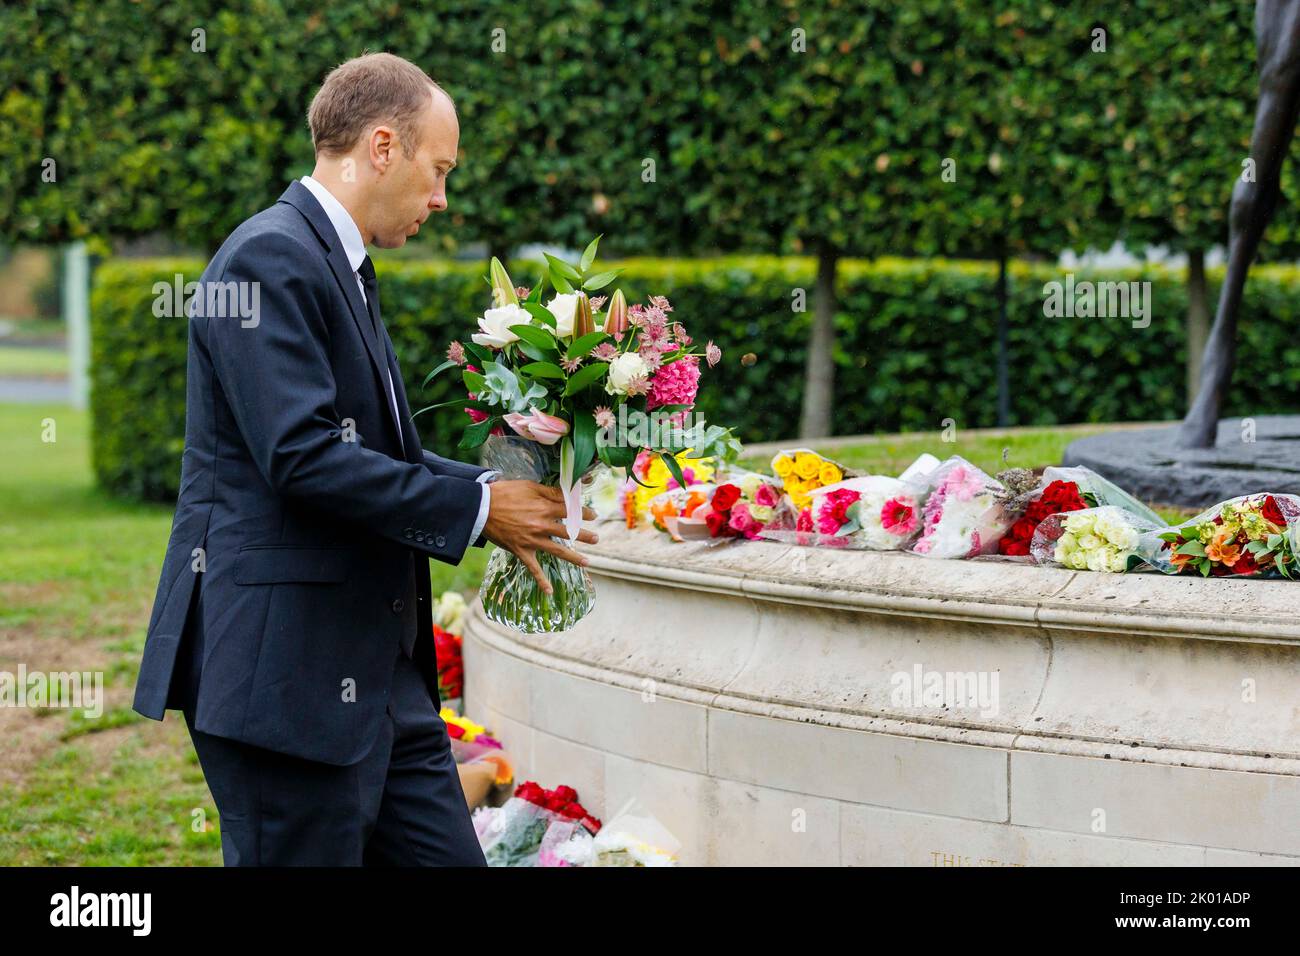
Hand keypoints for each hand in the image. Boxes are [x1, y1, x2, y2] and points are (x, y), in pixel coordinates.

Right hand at [482, 480, 598, 594]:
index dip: (584, 513)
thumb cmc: (505, 493)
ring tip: (588, 562)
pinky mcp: (521, 551)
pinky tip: (549, 592)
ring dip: (574, 558)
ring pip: (558, 551)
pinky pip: (533, 569)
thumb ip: (550, 491)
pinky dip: (541, 581)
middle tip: (596, 539)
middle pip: (569, 532)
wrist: (481, 507)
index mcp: (545, 508)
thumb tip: (569, 492)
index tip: (592, 515)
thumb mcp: (530, 486)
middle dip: (585, 536)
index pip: (571, 511)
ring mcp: (532, 540)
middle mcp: (542, 526)